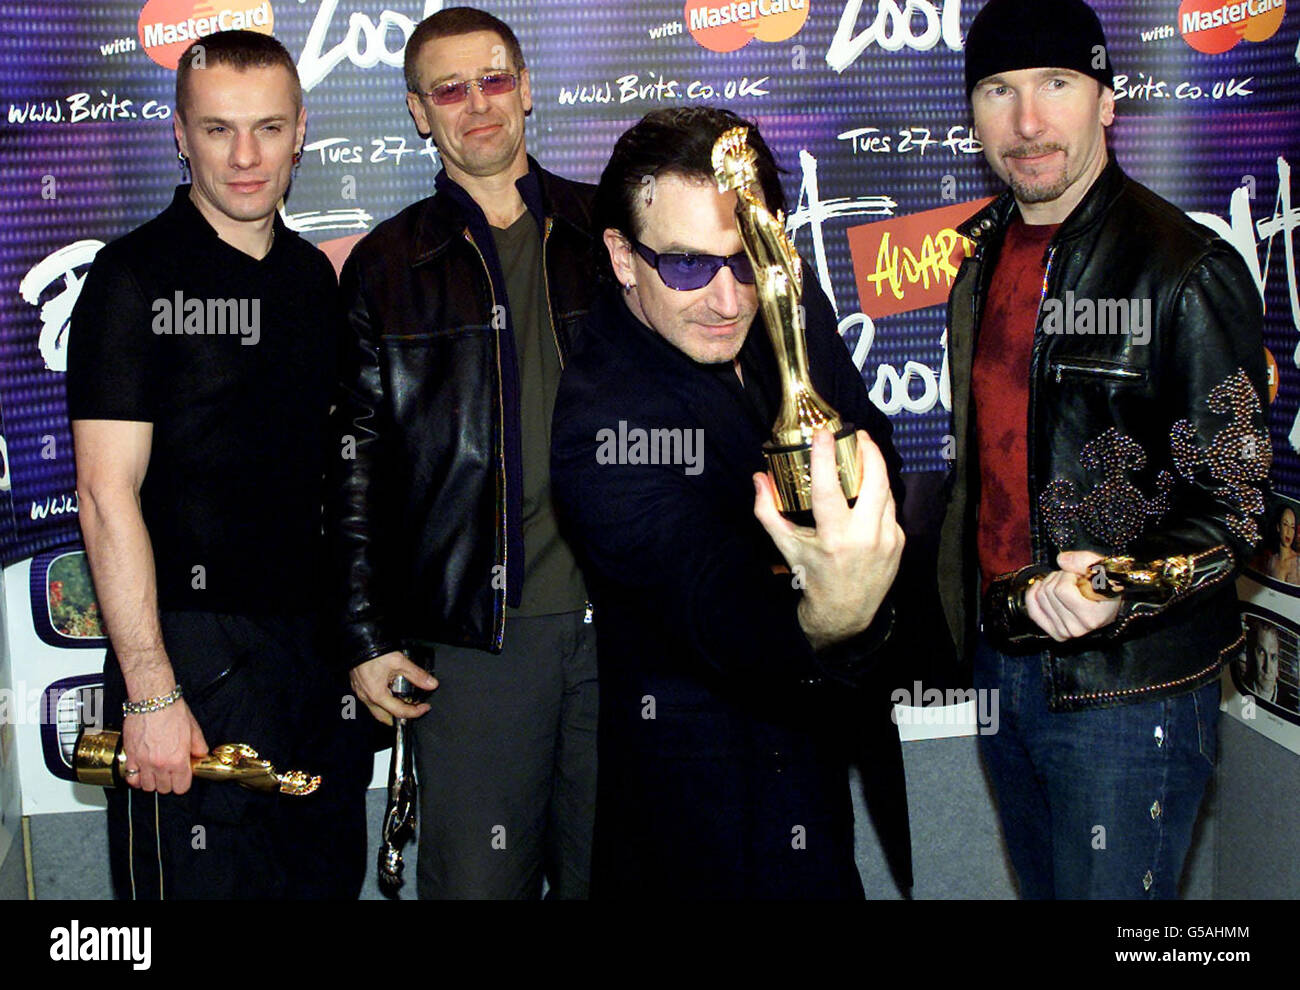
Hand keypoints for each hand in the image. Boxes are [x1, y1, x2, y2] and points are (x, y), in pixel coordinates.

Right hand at [121, 699, 207, 794]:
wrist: (153, 700)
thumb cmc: (172, 711)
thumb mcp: (193, 729)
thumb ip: (199, 746)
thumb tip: (200, 755)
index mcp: (178, 760)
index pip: (181, 787)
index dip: (183, 783)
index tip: (182, 777)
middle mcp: (160, 764)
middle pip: (164, 789)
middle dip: (168, 782)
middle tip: (170, 773)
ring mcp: (143, 761)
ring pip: (146, 786)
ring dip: (152, 781)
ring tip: (156, 772)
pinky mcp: (130, 756)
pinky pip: (131, 777)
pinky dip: (136, 777)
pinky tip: (142, 771)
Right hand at [350, 650, 437, 725]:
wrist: (357, 642)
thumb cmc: (373, 652)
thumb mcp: (399, 662)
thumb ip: (417, 675)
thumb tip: (431, 684)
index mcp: (377, 695)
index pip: (399, 712)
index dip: (415, 712)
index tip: (425, 708)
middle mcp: (366, 697)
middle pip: (384, 717)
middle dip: (399, 719)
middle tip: (412, 712)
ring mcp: (360, 693)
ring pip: (375, 710)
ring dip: (389, 711)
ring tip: (402, 703)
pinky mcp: (358, 686)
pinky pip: (370, 700)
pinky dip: (381, 701)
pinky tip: (388, 692)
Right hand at [753, 428, 903, 649]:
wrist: (844, 612)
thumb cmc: (812, 576)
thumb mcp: (787, 546)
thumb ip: (768, 511)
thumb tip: (759, 479)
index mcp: (835, 539)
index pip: (830, 490)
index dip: (826, 459)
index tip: (824, 434)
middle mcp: (865, 538)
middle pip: (875, 481)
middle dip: (870, 452)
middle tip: (858, 435)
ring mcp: (887, 540)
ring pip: (886, 491)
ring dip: (876, 469)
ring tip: (864, 453)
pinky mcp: (898, 542)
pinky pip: (890, 508)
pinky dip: (879, 494)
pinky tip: (868, 486)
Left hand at [1024, 550, 1122, 641]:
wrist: (1110, 603)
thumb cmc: (1108, 587)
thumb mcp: (1101, 568)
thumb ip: (1083, 561)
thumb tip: (1061, 560)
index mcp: (1092, 617)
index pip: (1062, 590)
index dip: (1068, 575)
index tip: (1078, 575)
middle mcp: (1077, 628)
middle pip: (1048, 592)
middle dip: (1058, 578)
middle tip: (1072, 579)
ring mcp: (1065, 632)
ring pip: (1039, 597)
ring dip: (1050, 584)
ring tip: (1066, 585)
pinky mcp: (1055, 632)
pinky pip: (1033, 610)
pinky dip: (1033, 595)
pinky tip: (1042, 587)